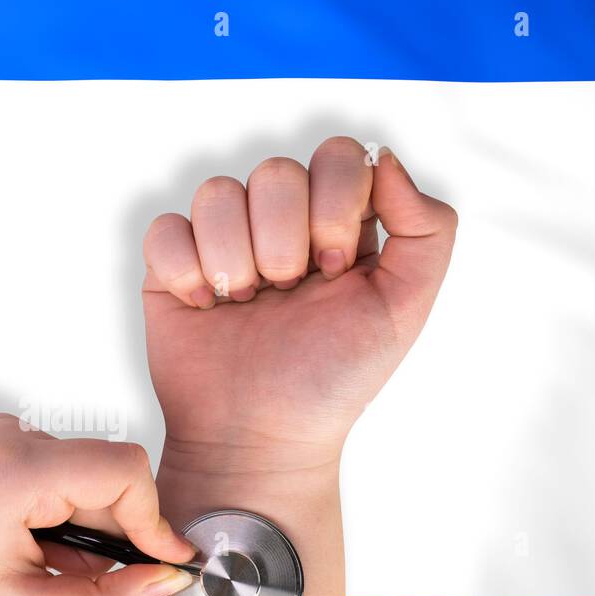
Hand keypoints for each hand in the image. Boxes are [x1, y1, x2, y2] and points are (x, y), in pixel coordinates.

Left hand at [0, 414, 195, 595]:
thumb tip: (156, 585)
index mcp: (14, 469)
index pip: (125, 469)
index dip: (154, 520)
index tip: (162, 563)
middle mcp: (7, 436)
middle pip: (104, 474)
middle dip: (113, 534)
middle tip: (97, 588)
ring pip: (78, 476)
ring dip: (80, 529)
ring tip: (42, 576)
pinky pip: (48, 473)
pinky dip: (53, 516)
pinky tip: (26, 555)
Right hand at [141, 138, 456, 481]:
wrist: (260, 437)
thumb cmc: (329, 382)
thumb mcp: (405, 309)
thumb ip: (427, 229)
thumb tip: (383, 161)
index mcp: (338, 224)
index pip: (336, 158)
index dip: (334, 206)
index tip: (335, 270)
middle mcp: (281, 226)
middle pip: (275, 172)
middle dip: (284, 241)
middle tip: (288, 294)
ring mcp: (224, 243)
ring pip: (218, 193)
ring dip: (235, 259)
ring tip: (247, 306)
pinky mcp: (173, 268)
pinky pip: (167, 229)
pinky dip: (186, 271)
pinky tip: (206, 307)